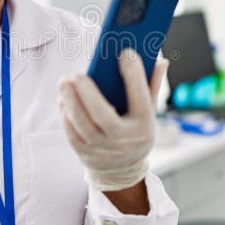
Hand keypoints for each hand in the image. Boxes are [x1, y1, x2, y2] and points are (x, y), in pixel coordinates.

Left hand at [58, 48, 168, 191]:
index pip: (141, 97)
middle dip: (88, 93)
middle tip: (77, 74)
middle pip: (103, 115)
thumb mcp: (148, 112)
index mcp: (144, 125)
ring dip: (71, 102)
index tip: (125, 53)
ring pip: (82, 125)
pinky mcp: (86, 156)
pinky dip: (66, 116)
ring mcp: (103, 150)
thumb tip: (161, 60)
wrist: (124, 171)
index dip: (134, 75)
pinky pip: (72, 135)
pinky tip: (63, 100)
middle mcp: (124, 140)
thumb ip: (152, 86)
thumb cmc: (135, 131)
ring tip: (64, 82)